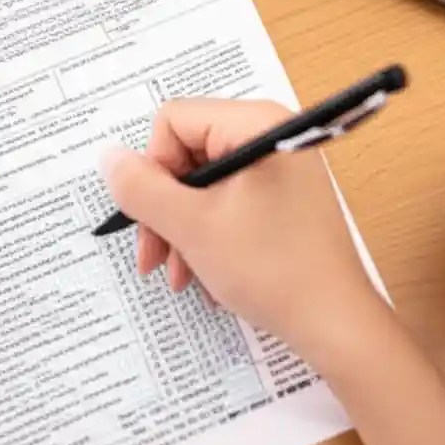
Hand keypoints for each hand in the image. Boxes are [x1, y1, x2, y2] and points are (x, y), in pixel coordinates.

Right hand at [98, 98, 385, 357]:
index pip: (174, 121)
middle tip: (154, 258)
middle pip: (187, 154)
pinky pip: (228, 202)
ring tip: (181, 275)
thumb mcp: (193, 227)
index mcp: (256, 124)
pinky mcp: (284, 197)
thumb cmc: (274, 270)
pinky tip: (207, 275)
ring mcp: (280, 167)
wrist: (335, 323)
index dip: (153, 170)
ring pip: (203, 184)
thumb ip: (142, 189)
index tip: (152, 216)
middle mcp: (271, 135)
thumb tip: (109, 158)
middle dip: (165, 209)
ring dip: (182, 229)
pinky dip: (209, 236)